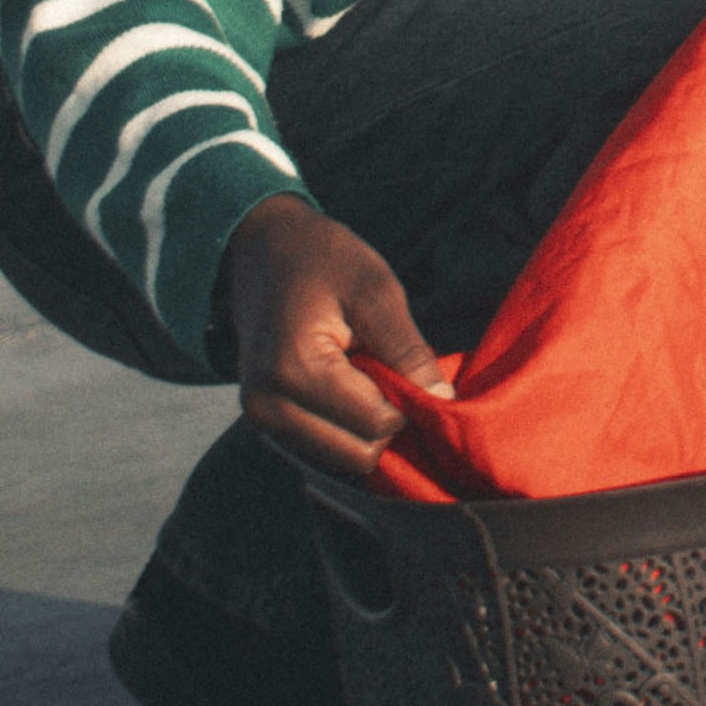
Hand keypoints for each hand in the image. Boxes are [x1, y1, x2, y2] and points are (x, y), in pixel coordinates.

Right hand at [221, 195, 443, 478]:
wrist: (262, 249)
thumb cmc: (323, 259)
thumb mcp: (375, 289)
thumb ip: (406, 349)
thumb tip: (443, 401)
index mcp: (293, 371)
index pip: (375, 424)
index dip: (410, 402)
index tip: (414, 364)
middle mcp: (267, 407)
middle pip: (358, 454)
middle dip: (388, 420)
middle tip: (390, 367)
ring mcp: (261, 418)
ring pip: (342, 456)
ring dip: (367, 424)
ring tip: (365, 369)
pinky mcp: (264, 420)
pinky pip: (324, 445)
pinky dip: (347, 424)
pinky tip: (348, 380)